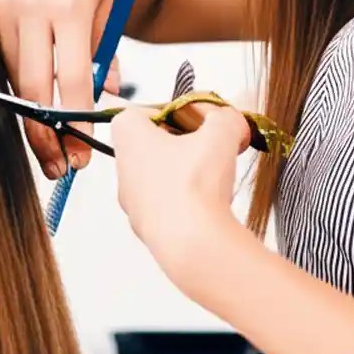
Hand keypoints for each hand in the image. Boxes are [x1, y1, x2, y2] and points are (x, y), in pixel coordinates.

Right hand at [0, 0, 122, 178]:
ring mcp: (3, 3)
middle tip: (59, 164)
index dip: (75, 122)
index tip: (80, 153)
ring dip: (27, 111)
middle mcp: (32, 5)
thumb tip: (104, 100)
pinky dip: (14, 77)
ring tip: (46, 139)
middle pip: (33, 86)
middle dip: (45, 132)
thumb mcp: (111, 7)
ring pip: (12, 75)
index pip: (71, 79)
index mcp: (72, 6)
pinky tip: (28, 96)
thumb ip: (106, 54)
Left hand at [110, 103, 258, 292]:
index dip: (172, 111)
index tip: (199, 120)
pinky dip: (186, 199)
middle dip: (184, 141)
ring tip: (215, 175)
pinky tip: (209, 203)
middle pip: (152, 143)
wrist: (190, 242)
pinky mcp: (146, 225)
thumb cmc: (194, 183)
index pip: (141, 111)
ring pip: (159, 175)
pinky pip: (166, 203)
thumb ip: (226, 118)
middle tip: (212, 145)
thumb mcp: (221, 134)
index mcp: (128, 137)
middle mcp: (122, 168)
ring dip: (186, 170)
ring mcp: (131, 200)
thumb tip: (231, 120)